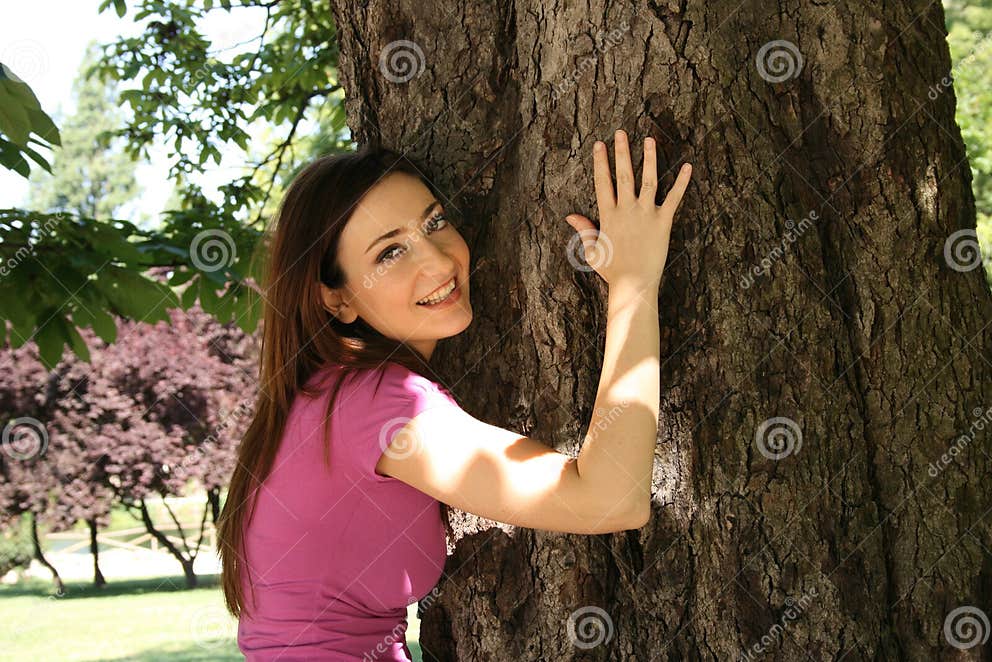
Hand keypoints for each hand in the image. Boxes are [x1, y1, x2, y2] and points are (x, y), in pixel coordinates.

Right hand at [565, 129, 691, 286]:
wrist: (634, 284)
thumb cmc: (612, 270)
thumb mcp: (592, 250)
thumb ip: (583, 229)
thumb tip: (570, 215)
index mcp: (608, 215)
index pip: (602, 182)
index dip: (600, 162)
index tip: (599, 145)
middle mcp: (627, 209)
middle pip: (623, 174)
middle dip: (621, 151)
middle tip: (620, 133)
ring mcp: (646, 214)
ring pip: (648, 179)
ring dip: (648, 158)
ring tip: (648, 139)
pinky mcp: (664, 222)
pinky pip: (675, 198)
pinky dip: (682, 182)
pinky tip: (688, 166)